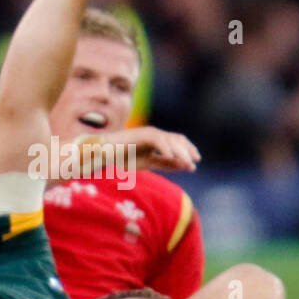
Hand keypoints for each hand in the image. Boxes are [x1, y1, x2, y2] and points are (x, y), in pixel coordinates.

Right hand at [86, 125, 200, 173]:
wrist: (103, 153)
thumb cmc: (122, 157)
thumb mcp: (148, 163)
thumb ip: (166, 163)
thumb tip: (186, 165)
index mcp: (156, 139)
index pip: (177, 141)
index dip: (188, 149)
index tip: (195, 161)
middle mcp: (154, 133)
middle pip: (177, 139)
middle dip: (187, 150)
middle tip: (195, 162)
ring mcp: (147, 132)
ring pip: (169, 140)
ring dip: (180, 151)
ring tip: (186, 163)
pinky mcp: (141, 134)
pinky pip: (157, 141)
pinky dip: (166, 149)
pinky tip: (171, 158)